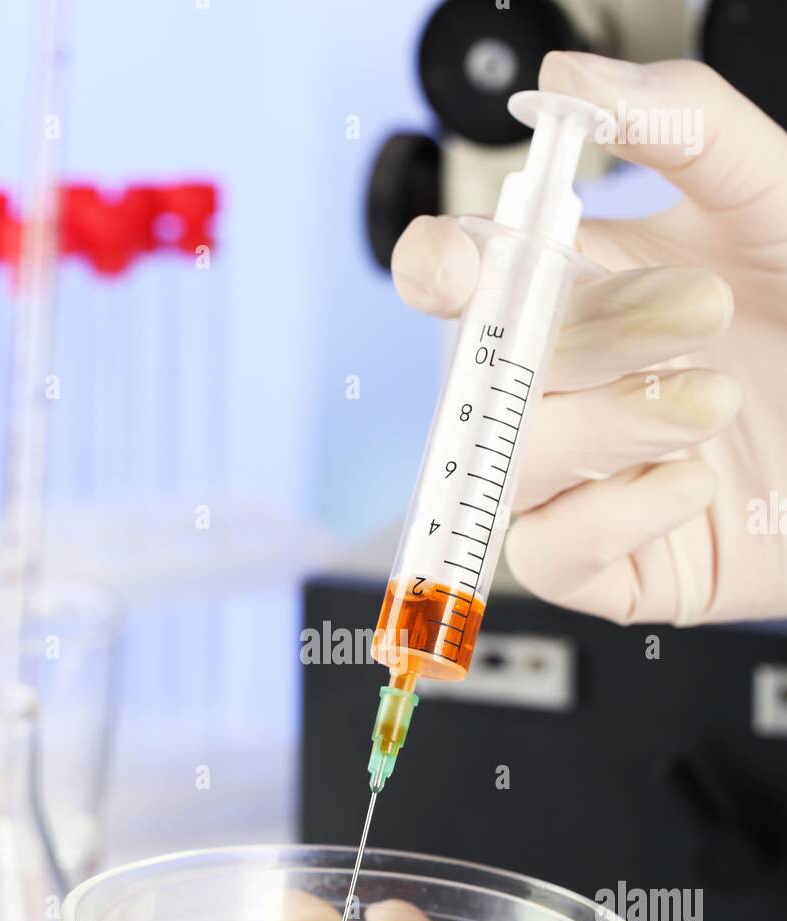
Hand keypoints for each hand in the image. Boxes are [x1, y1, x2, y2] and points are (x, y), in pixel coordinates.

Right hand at [392, 55, 786, 624]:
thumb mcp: (773, 202)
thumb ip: (684, 124)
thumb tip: (569, 80)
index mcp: (589, 296)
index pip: (467, 285)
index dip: (440, 273)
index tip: (455, 264)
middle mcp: (573, 390)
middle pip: (489, 375)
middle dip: (586, 338)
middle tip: (700, 307)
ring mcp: (585, 483)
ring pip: (512, 466)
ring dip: (609, 424)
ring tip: (713, 400)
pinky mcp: (610, 569)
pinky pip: (547, 557)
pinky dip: (615, 515)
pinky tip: (696, 482)